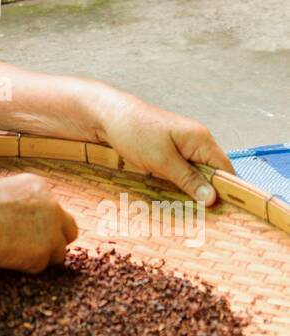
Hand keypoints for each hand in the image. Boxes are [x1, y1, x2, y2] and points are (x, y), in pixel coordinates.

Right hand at [0, 172, 78, 272]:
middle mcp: (52, 204)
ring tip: (11, 255)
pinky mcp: (45, 250)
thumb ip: (15, 206)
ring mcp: (52, 228)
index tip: (27, 233)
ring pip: (58, 252)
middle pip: (69, 229)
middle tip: (34, 250)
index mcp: (37, 187)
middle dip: (56, 241)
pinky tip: (6, 258)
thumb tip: (15, 224)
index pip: (52, 209)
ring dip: (40, 257)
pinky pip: (41, 266)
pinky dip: (26, 267)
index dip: (41, 224)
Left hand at [94, 91, 235, 203]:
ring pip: (197, 174)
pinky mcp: (170, 151)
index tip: (225, 214)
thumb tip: (213, 198)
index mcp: (201, 139)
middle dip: (209, 194)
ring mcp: (183, 146)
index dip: (228, 191)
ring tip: (190, 212)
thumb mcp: (162, 160)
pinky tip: (176, 198)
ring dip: (193, 191)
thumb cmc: (135, 132)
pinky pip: (183, 171)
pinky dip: (181, 184)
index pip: (225, 169)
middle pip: (213, 173)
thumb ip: (188, 179)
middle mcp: (197, 141)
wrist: (108, 116)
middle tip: (204, 219)